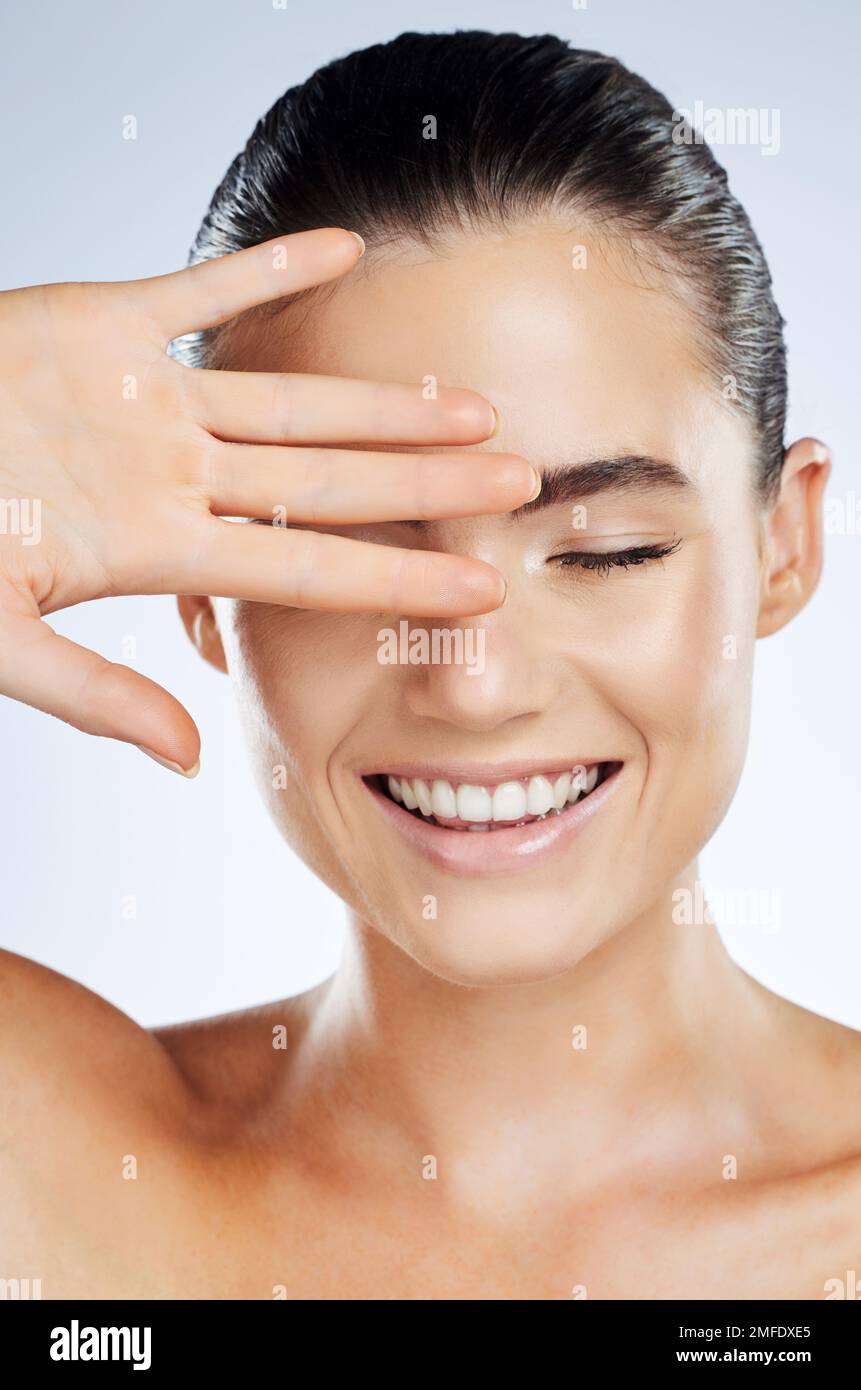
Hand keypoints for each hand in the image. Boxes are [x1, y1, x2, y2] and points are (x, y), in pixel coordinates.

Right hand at [0, 228, 535, 772]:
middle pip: (326, 482)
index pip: (306, 567)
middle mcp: (173, 477)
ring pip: (286, 398)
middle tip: (523, 484)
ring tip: (472, 404)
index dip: (398, 576)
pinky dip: (263, 267)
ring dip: (378, 399)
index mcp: (157, 550)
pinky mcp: (99, 324)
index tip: (486, 587)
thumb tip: (190, 761)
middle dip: (424, 484)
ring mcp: (144, 403)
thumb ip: (94, 698)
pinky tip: (347, 249)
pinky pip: (197, 288)